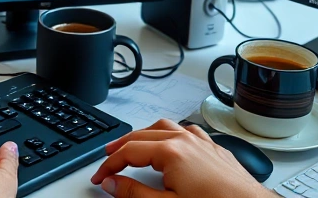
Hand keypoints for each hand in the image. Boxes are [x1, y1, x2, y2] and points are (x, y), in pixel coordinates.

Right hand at [90, 119, 274, 197]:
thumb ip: (135, 194)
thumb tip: (113, 183)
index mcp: (171, 151)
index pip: (129, 152)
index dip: (109, 165)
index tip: (101, 177)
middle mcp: (187, 139)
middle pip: (143, 135)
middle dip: (122, 146)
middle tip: (108, 158)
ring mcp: (203, 142)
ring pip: (165, 126)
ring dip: (145, 135)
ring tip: (134, 144)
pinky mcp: (216, 148)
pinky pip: (188, 131)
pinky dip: (171, 133)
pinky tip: (172, 141)